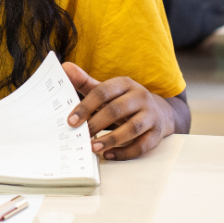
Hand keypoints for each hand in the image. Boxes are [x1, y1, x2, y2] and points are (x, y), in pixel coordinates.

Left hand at [62, 63, 177, 159]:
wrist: (159, 112)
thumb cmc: (124, 101)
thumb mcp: (107, 90)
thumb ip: (85, 82)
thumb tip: (65, 67)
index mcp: (125, 84)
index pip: (103, 92)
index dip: (86, 106)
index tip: (71, 121)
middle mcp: (140, 97)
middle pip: (116, 110)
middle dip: (96, 123)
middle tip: (80, 135)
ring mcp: (150, 116)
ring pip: (132, 128)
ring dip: (111, 139)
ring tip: (93, 148)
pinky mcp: (156, 134)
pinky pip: (142, 146)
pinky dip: (125, 152)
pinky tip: (108, 155)